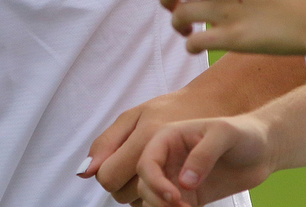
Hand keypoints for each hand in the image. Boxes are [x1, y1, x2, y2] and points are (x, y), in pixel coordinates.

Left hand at [83, 89, 206, 202]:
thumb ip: (107, 142)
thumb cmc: (173, 108)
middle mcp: (164, 156)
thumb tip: (85, 172)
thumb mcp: (137, 114)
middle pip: (121, 194)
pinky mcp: (195, 190)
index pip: (108, 177)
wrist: (220, 110)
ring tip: (151, 174)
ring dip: (141, 195)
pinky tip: (164, 184)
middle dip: (123, 186)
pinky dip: (157, 201)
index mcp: (147, 137)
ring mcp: (183, 176)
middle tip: (133, 170)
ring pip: (140, 203)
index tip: (118, 168)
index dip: (108, 175)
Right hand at [137, 115, 272, 206]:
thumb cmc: (244, 133)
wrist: (263, 149)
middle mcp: (168, 158)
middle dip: (158, 200)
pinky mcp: (188, 197)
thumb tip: (185, 183)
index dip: (154, 181)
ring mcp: (176, 179)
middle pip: (144, 184)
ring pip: (152, 199)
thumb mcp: (224, 134)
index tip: (175, 196)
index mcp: (168, 137)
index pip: (146, 162)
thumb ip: (204, 154)